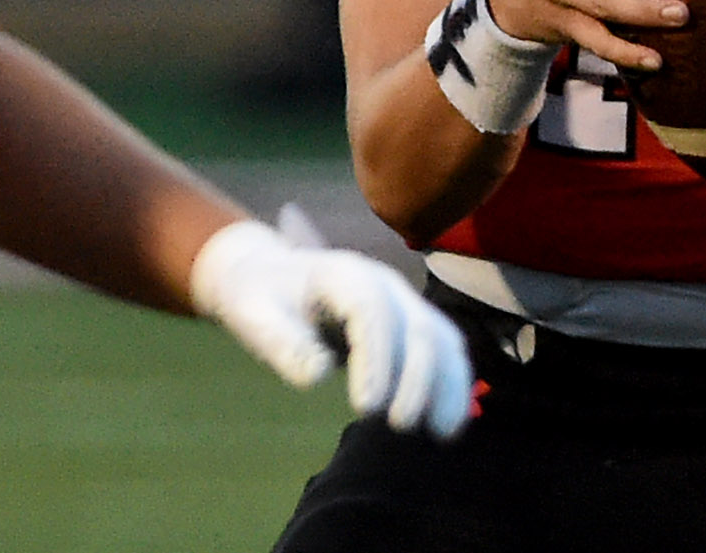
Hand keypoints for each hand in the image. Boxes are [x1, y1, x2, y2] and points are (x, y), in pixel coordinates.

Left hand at [188, 216, 471, 439]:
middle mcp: (382, 282)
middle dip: (416, 377)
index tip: (364, 408)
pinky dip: (452, 386)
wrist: (271, 275)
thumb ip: (282, 342)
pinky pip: (444, 350)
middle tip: (399, 425)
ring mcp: (402, 301)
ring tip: (436, 433)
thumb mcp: (254, 315)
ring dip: (446, 385)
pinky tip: (445, 426)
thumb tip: (318, 375)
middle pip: (416, 324)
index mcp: (340, 272)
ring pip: (441, 338)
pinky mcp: (412, 324)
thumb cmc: (260, 296)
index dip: (376, 357)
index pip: (371, 309)